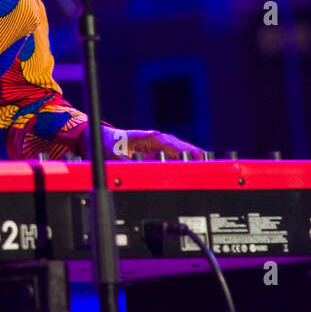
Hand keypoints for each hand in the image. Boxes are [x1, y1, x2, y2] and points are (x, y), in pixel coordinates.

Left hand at [78, 125, 205, 160]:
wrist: (100, 140)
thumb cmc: (109, 144)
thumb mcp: (115, 156)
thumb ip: (128, 165)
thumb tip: (137, 173)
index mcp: (153, 138)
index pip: (178, 147)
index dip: (190, 156)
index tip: (201, 164)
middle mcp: (160, 140)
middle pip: (185, 149)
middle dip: (198, 159)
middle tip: (210, 171)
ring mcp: (160, 145)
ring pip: (183, 152)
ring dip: (193, 161)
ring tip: (208, 172)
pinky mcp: (159, 151)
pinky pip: (177, 156)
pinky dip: (186, 162)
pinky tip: (194, 170)